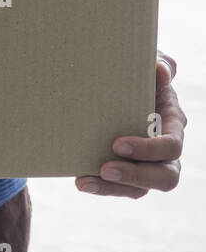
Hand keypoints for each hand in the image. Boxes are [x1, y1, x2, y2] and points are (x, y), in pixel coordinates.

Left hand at [77, 50, 184, 198]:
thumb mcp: (147, 62)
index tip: (116, 143)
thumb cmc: (135, 70)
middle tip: (104, 168)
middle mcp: (164, 148)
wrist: (110, 80)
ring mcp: (146, 163)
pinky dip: (101, 188)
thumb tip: (160, 70)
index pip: (171, 146)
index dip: (148, 150)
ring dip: (113, 188)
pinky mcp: (127, 169)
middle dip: (136, 175)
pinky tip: (80, 180)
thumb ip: (160, 64)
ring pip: (141, 189)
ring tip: (83, 181)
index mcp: (172, 123)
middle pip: (166, 176)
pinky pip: (121, 188)